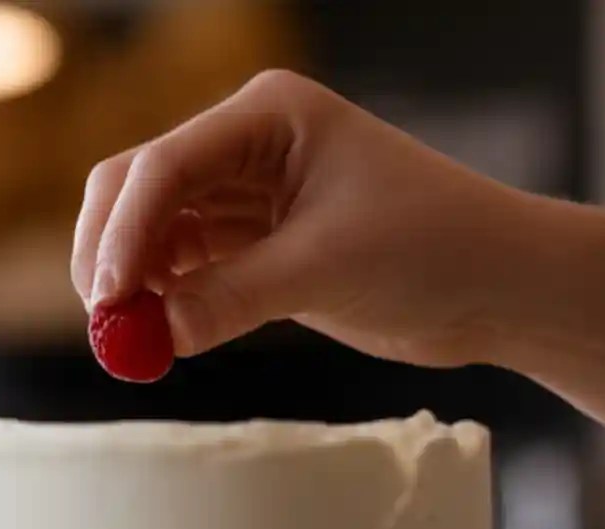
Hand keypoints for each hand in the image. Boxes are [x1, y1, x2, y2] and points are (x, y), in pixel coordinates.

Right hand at [71, 70, 532, 366]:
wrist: (498, 285)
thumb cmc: (436, 248)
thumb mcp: (326, 268)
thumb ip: (232, 297)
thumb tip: (152, 335)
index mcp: (267, 115)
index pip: (166, 164)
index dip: (126, 231)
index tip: (111, 298)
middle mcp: (245, 144)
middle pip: (137, 187)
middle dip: (113, 251)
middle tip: (106, 321)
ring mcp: (243, 192)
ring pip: (150, 229)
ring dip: (132, 279)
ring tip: (133, 337)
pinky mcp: (250, 242)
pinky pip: (181, 265)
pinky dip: (162, 297)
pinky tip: (162, 330)